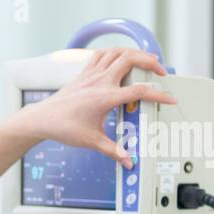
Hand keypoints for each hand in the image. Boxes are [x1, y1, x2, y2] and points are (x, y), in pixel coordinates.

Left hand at [18, 48, 177, 167]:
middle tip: (160, 72)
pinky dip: (115, 52)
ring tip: (145, 61)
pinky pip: (102, 54)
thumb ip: (113, 151)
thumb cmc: (64, 128)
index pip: (139, 92)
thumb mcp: (92, 141)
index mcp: (105, 97)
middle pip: (131, 59)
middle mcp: (100, 81)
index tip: (171, 99)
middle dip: (150, 61)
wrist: (42, 118)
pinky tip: (121, 59)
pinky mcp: (84, 72)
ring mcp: (91, 74)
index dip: (159, 95)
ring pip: (117, 51)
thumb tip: (128, 162)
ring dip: (134, 52)